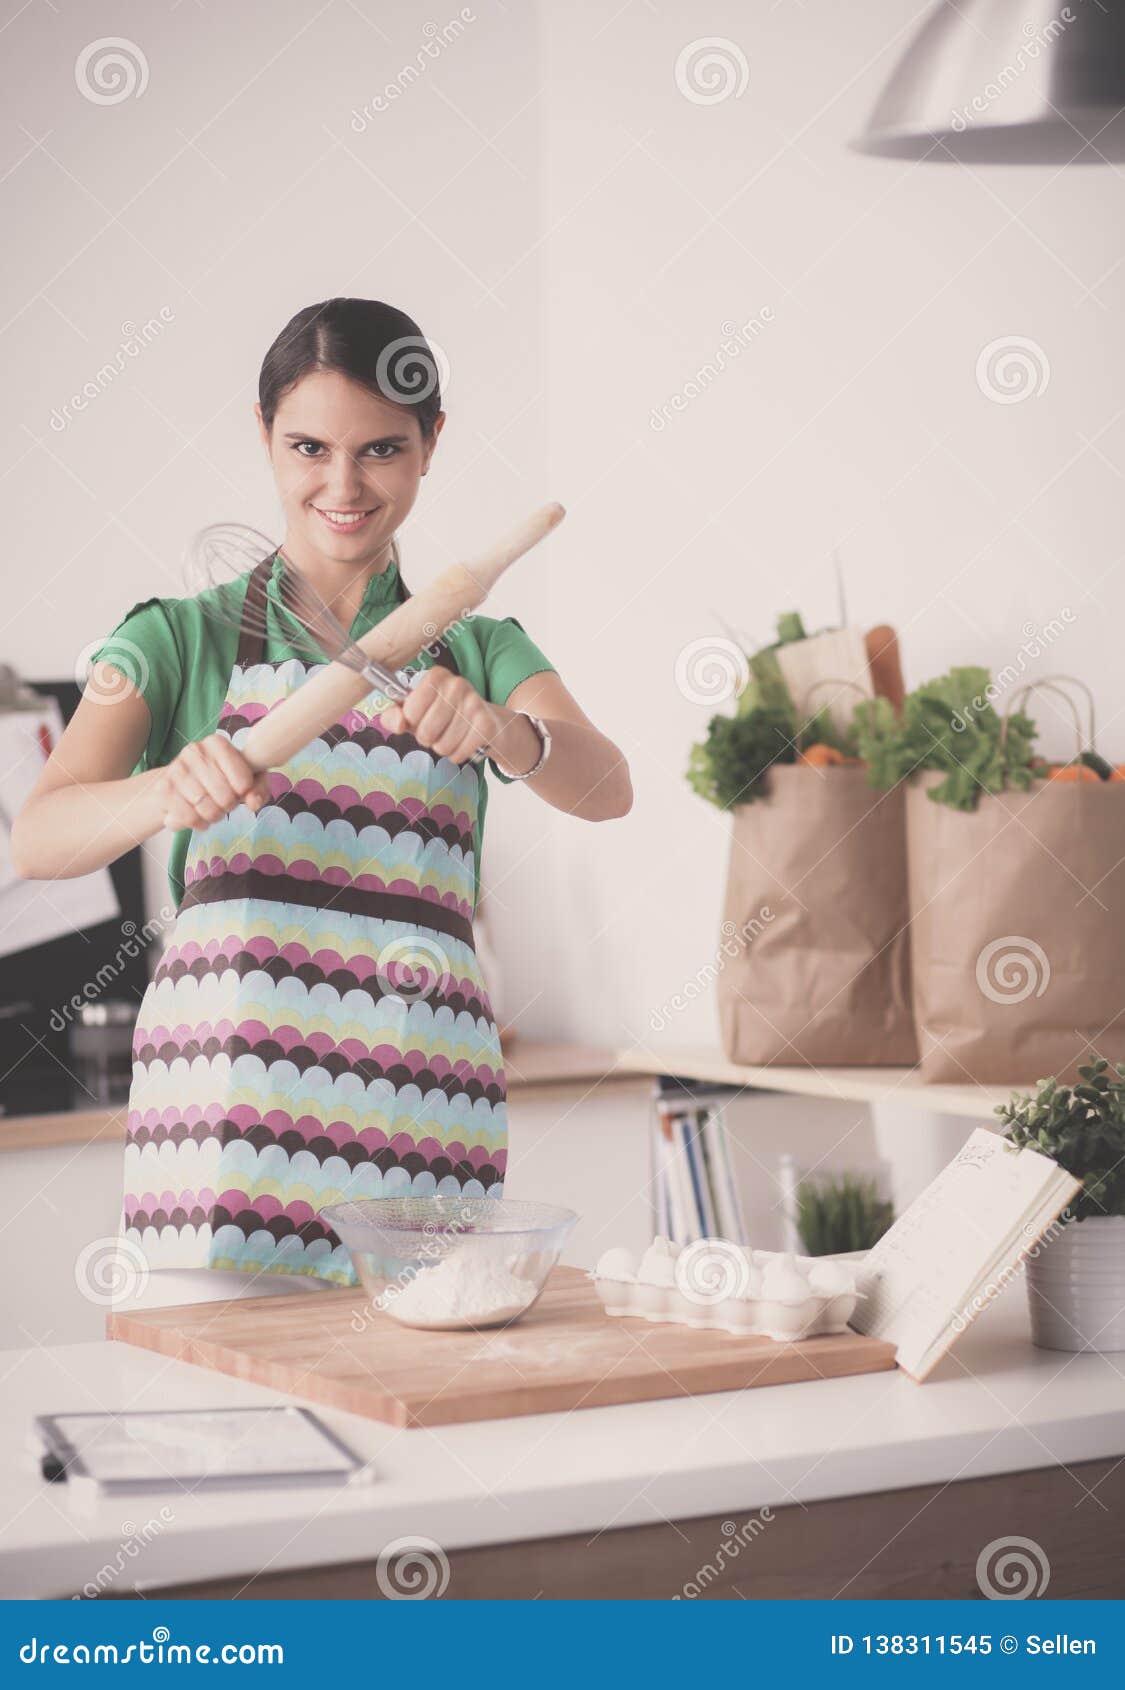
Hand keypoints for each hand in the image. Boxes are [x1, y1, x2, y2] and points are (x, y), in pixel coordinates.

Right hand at [158, 734, 271, 829]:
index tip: (237, 791)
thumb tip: (254, 803)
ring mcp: (176, 769)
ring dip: (214, 816)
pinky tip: (198, 817)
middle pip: (226, 797)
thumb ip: (258, 788)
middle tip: (223, 803)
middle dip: (228, 807)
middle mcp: (195, 750)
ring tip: (211, 809)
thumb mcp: (245, 779)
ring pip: (207, 809)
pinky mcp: (164, 789)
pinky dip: (198, 824)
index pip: (244, 781)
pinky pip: (189, 818)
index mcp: (218, 743)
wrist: (177, 785)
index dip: (244, 794)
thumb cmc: (218, 780)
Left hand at [377, 668, 499, 763]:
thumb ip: (393, 715)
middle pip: (425, 732)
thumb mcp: (413, 712)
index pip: (409, 712)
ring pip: (442, 746)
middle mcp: (457, 684)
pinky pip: (458, 753)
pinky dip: (457, 755)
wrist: (485, 722)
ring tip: (451, 736)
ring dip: (443, 748)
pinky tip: (463, 743)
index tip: (421, 717)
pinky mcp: (486, 725)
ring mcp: (474, 703)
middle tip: (437, 731)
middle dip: (427, 739)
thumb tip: (399, 723)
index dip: (411, 723)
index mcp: (436, 676)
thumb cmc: (441, 716)